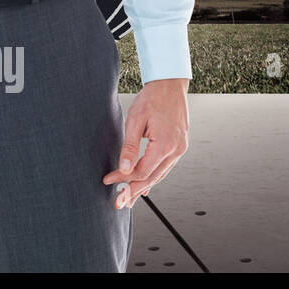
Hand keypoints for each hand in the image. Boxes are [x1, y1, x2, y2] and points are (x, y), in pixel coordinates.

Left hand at [102, 77, 188, 208]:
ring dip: (144, 187)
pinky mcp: (179, 145)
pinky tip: (146, 186)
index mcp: (165, 145)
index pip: (142, 170)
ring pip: (160, 174)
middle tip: (119, 203)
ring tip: (130, 199)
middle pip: (153, 177)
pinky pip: (165, 166)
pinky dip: (154, 176)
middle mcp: (176, 150)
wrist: (170, 85)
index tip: (108, 180)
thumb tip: (123, 168)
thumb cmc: (152, 98)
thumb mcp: (136, 120)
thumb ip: (130, 146)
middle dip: (134, 191)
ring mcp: (180, 149)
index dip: (124, 179)